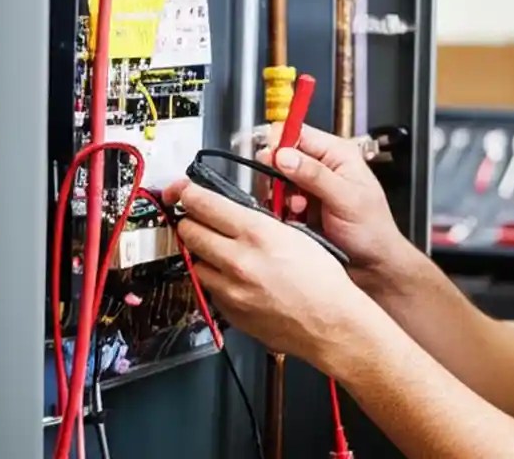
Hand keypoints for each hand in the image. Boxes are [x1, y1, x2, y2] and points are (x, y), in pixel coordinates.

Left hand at [164, 178, 370, 357]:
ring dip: (201, 252)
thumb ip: (259, 222)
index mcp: (258, 234)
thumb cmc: (322, 280)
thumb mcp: (296, 235)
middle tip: (196, 218)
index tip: (184, 191)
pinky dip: (215, 279)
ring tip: (219, 251)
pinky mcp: (227, 311)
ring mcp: (229, 289)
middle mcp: (238, 260)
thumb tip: (230, 213)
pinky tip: (233, 277)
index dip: (188, 193)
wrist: (329, 323)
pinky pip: (208, 288)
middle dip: (190, 221)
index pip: (204, 204)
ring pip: (194, 261)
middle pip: (189, 231)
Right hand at [257, 124, 408, 274]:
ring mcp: (308, 187)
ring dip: (281, 197)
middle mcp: (321, 166)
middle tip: (288, 193)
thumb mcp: (347, 199)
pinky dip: (280, 212)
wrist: (373, 264)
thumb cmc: (373, 231)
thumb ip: (315, 175)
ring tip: (298, 209)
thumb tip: (285, 156)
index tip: (270, 160)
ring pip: (275, 181)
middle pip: (280, 156)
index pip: (298, 133)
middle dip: (278, 176)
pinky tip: (294, 220)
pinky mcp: (299, 207)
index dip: (279, 143)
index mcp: (338, 154)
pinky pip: (276, 202)